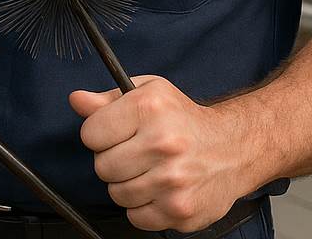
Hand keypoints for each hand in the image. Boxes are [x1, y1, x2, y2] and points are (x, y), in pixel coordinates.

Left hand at [69, 76, 248, 233]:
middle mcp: (163, 144)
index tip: (115, 133)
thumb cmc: (185, 120)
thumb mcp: (149, 93)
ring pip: (117, 194)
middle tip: (136, 154)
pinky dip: (144, 208)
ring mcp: (173, 181)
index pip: (90, 133)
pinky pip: (136, 218)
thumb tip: (77, 100)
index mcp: (150, 108)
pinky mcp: (181, 210)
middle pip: (102, 167)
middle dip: (113, 161)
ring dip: (128, 185)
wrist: (233, 149)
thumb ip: (108, 99)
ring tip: (150, 170)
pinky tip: (160, 189)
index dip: (99, 134)